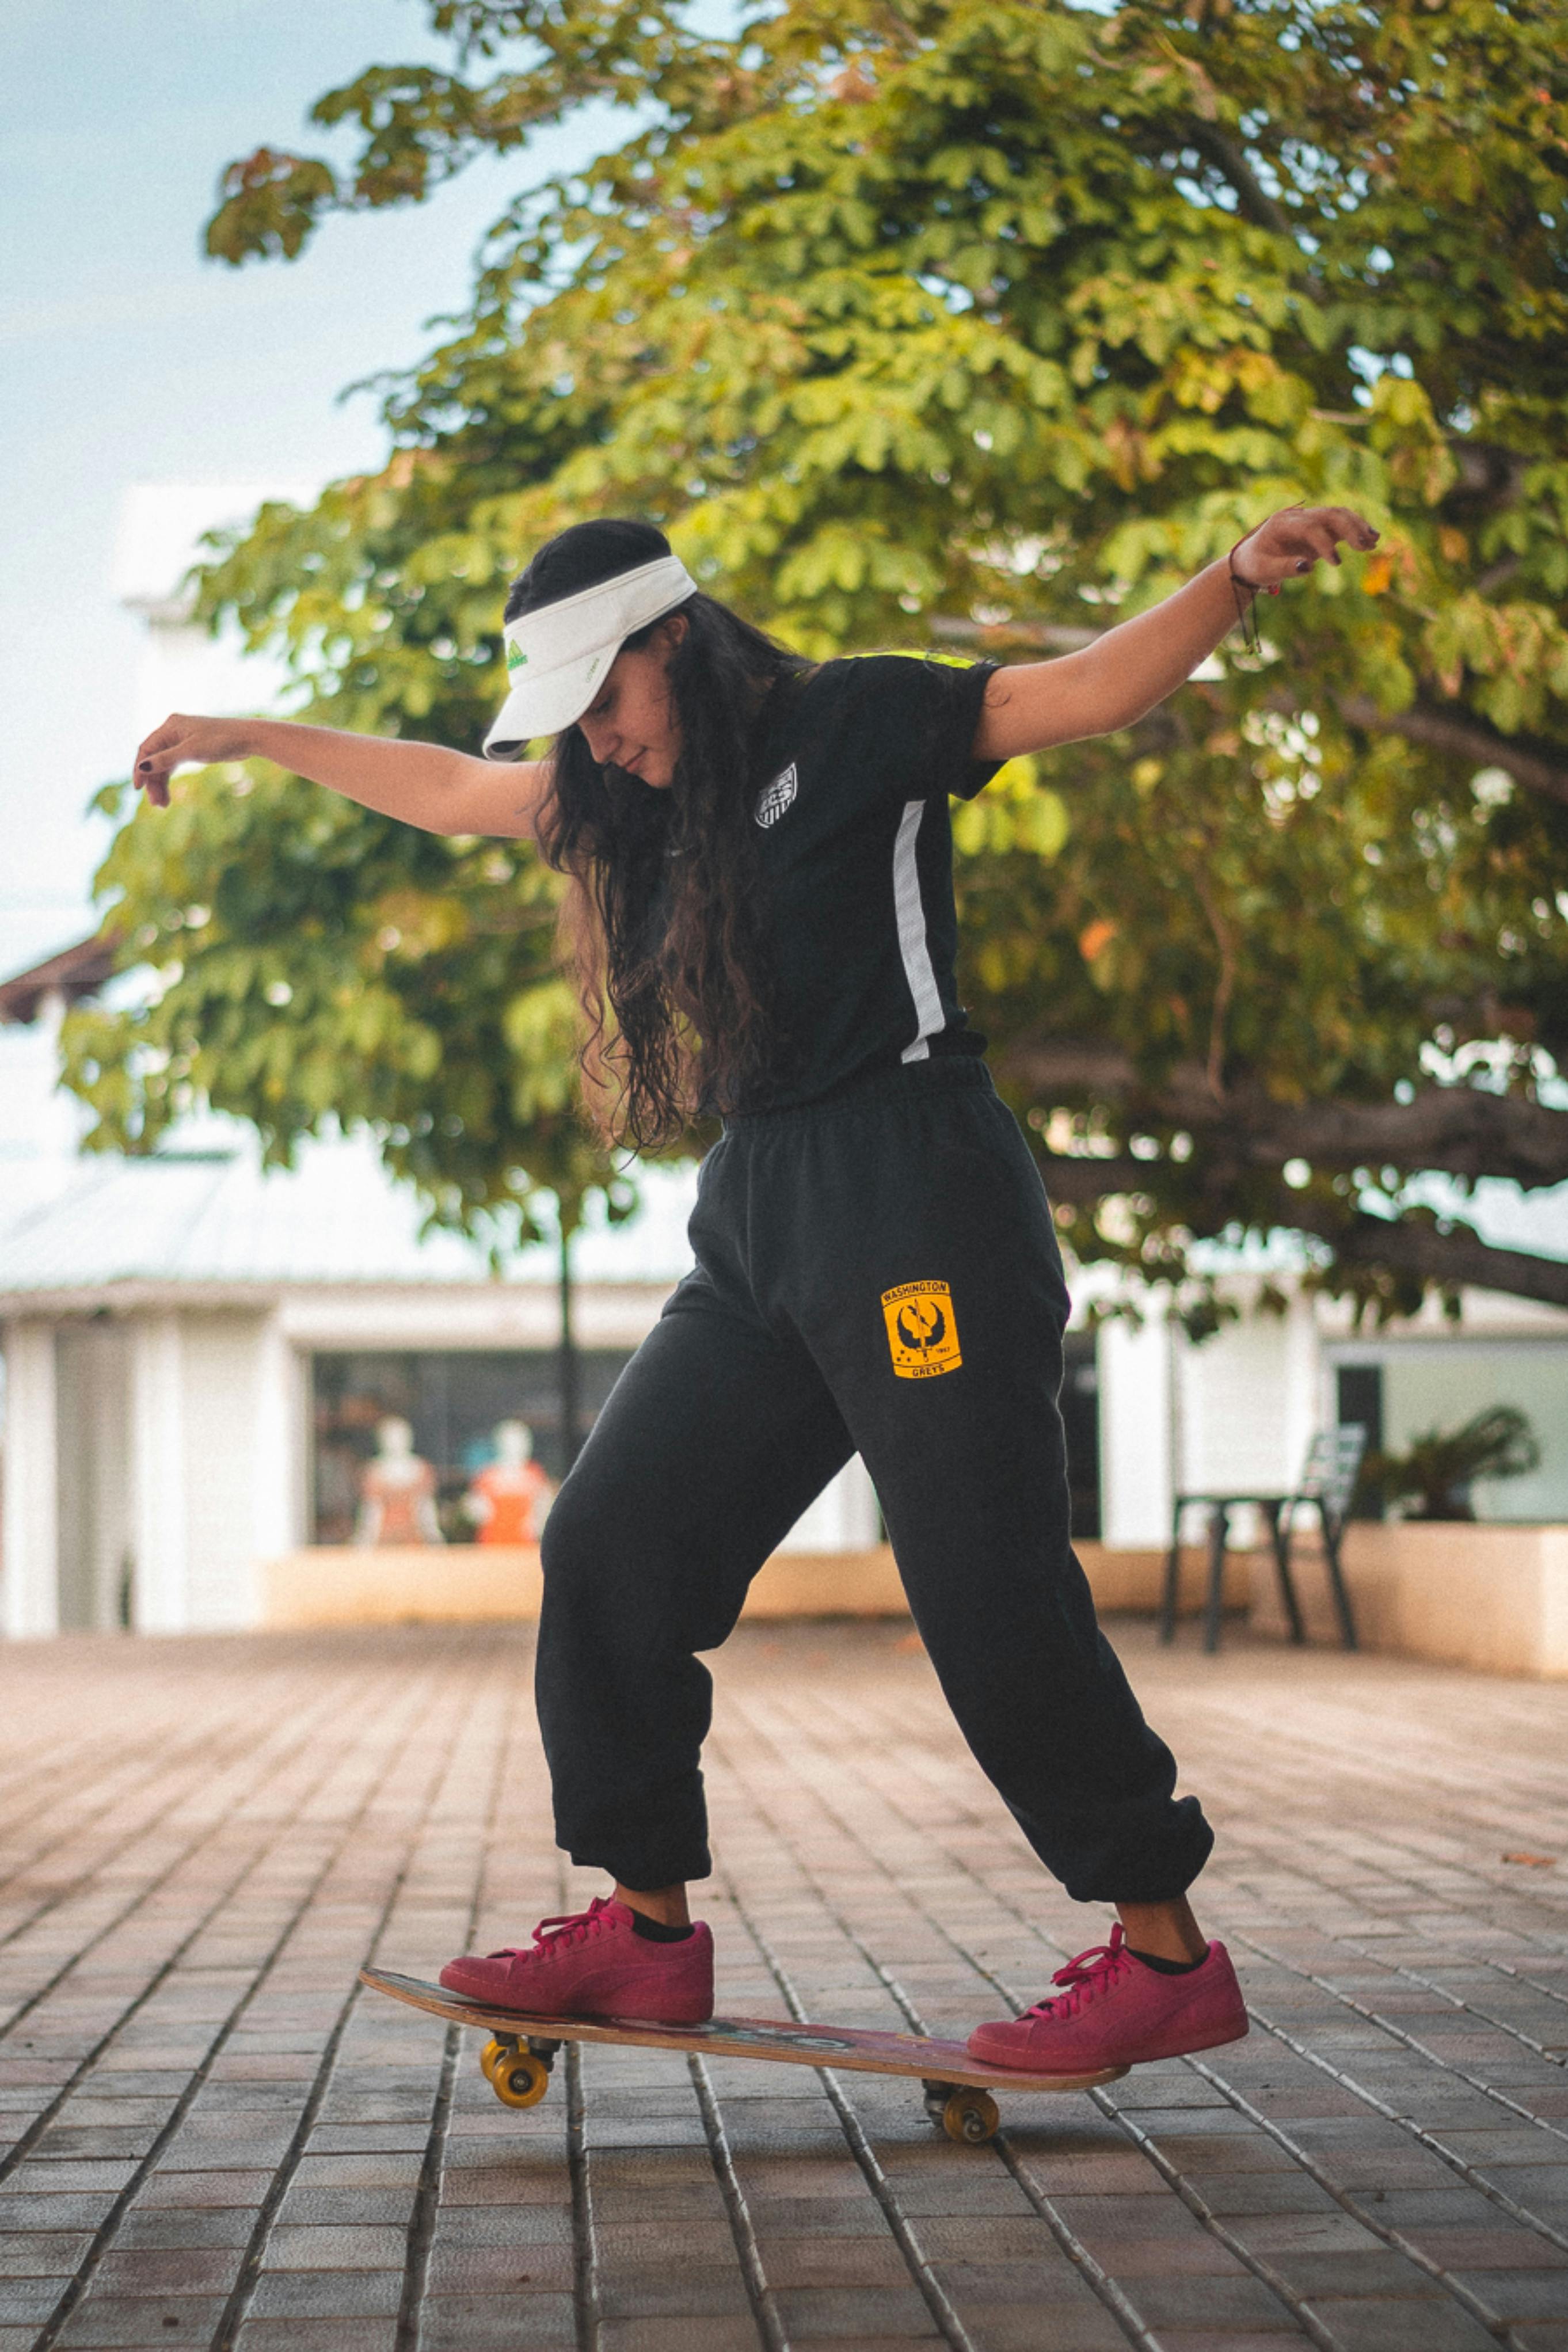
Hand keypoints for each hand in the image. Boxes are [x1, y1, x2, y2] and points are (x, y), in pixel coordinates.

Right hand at [134, 712, 251, 806]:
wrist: (248, 738)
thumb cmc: (222, 740)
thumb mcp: (192, 751)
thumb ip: (166, 759)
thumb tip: (142, 767)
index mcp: (170, 726)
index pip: (146, 748)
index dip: (140, 768)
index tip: (138, 788)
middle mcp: (173, 732)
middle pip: (154, 759)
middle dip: (153, 781)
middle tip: (156, 803)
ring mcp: (181, 741)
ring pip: (163, 765)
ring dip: (161, 784)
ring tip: (162, 805)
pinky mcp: (191, 751)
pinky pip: (173, 766)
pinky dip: (170, 780)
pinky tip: (168, 797)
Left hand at [1231, 506, 1378, 593]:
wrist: (1250, 560)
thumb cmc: (1255, 565)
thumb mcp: (1264, 571)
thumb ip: (1284, 569)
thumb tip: (1307, 567)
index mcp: (1282, 523)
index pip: (1309, 527)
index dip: (1324, 543)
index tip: (1336, 563)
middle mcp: (1298, 517)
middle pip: (1328, 514)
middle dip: (1349, 528)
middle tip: (1366, 546)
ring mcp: (1309, 520)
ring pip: (1338, 515)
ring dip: (1357, 526)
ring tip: (1374, 541)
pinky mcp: (1318, 528)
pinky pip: (1340, 524)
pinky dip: (1356, 530)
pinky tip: (1372, 540)